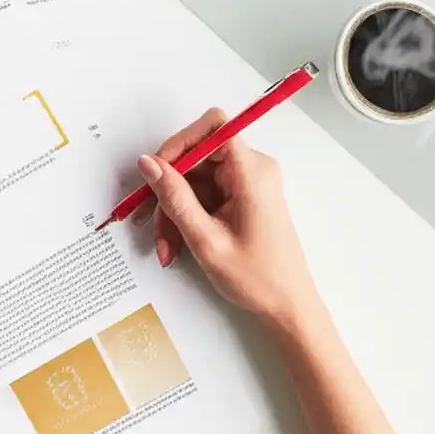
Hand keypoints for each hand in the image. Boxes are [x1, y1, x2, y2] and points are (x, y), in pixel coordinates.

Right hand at [137, 108, 317, 320]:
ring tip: (165, 247)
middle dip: (167, 191)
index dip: (180, 141)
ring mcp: (245, 183)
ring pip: (193, 181)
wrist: (288, 307)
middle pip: (195, 158)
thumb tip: (147, 162)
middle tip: (149, 222)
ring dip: (173, 211)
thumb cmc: (257, 278)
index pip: (213, 126)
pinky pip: (202, 195)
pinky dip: (185, 217)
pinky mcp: (239, 197)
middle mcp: (251, 168)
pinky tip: (176, 245)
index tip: (157, 171)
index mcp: (251, 171)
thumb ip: (175, 197)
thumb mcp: (206, 239)